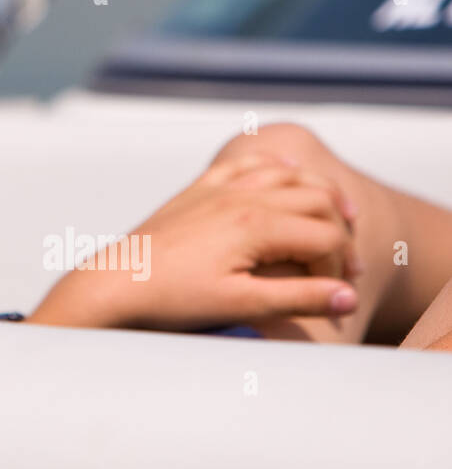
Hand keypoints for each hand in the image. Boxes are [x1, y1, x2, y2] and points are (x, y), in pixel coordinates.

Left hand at [27, 153, 360, 330]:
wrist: (118, 282)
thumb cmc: (174, 298)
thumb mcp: (241, 305)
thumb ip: (298, 298)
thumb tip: (349, 297)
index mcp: (257, 225)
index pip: (327, 237)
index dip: (342, 266)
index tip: (338, 293)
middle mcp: (242, 196)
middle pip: (317, 199)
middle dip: (340, 231)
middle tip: (347, 265)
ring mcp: (219, 188)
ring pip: (288, 174)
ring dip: (319, 191)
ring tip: (340, 216)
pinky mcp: (199, 189)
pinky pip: (246, 163)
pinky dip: (275, 165)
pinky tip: (288, 172)